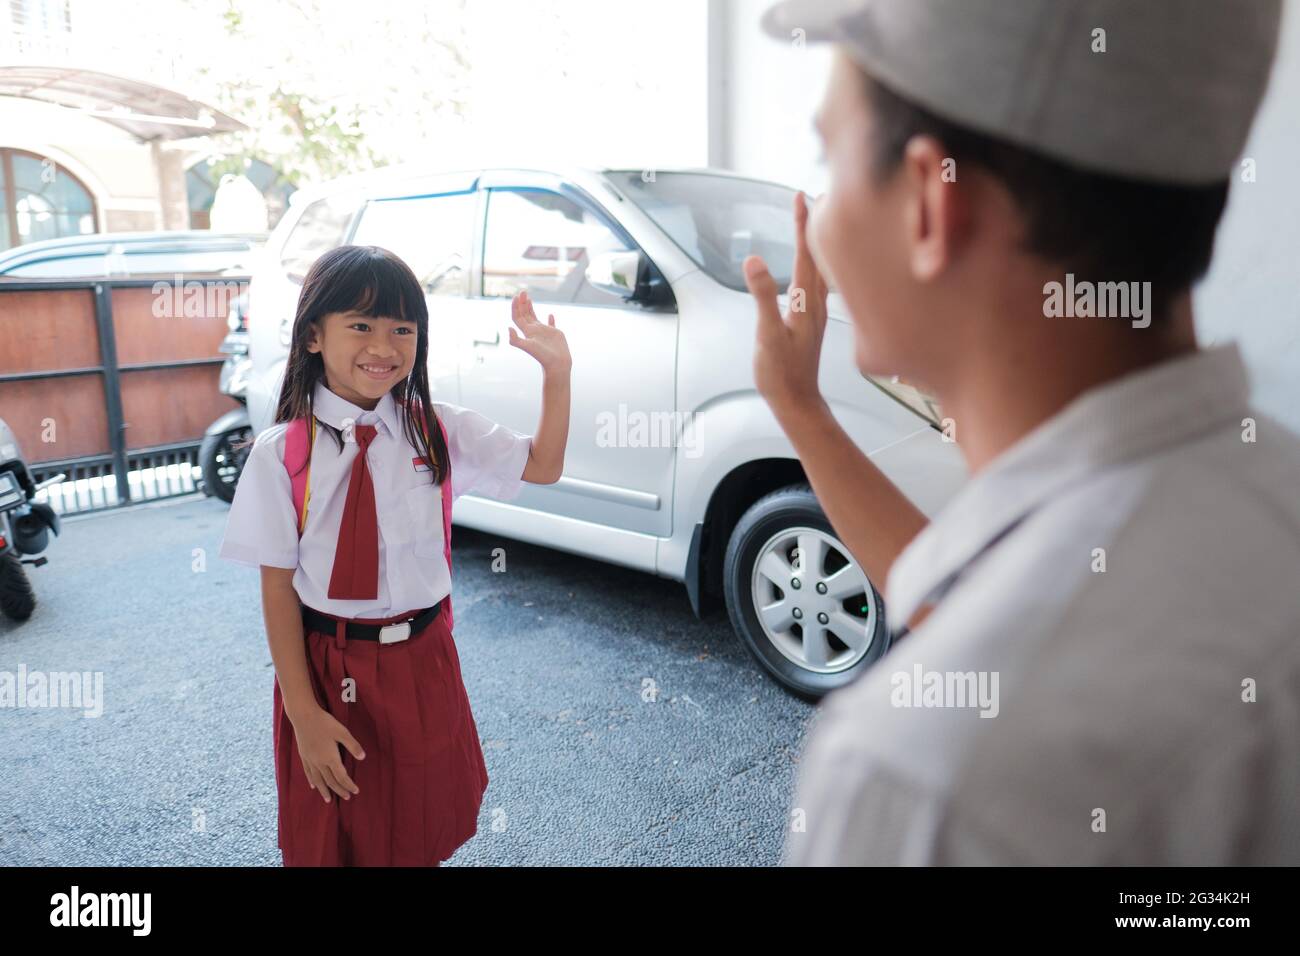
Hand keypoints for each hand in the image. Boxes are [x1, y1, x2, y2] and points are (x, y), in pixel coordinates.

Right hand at [292, 705, 363, 803]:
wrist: (303, 716)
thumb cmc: (324, 723)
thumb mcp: (342, 732)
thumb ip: (352, 745)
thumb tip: (363, 757)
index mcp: (330, 757)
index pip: (341, 776)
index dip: (348, 785)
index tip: (355, 792)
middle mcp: (319, 762)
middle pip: (330, 781)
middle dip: (339, 790)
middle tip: (347, 797)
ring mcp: (310, 760)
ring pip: (318, 780)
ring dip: (324, 790)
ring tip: (328, 800)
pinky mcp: (303, 756)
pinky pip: (308, 772)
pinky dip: (312, 781)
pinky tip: (313, 786)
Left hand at [509, 290, 571, 375]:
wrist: (557, 365)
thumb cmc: (543, 357)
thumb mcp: (528, 347)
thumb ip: (516, 339)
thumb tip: (508, 328)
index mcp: (527, 332)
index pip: (518, 317)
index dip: (515, 307)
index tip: (516, 296)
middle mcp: (534, 331)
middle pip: (524, 315)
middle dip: (522, 303)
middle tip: (522, 291)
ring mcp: (544, 332)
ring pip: (534, 317)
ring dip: (530, 307)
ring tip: (528, 298)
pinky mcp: (554, 334)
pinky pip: (551, 324)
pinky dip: (550, 319)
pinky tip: (550, 315)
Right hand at [743, 191, 829, 415]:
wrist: (797, 402)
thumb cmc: (782, 373)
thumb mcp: (767, 334)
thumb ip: (762, 296)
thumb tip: (754, 260)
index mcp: (806, 302)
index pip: (805, 254)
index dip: (802, 224)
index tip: (801, 197)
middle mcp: (816, 304)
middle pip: (817, 256)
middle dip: (813, 226)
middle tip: (811, 199)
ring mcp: (816, 313)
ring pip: (819, 270)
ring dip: (816, 245)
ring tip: (814, 226)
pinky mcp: (812, 323)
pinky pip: (816, 284)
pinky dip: (814, 266)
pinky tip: (812, 270)